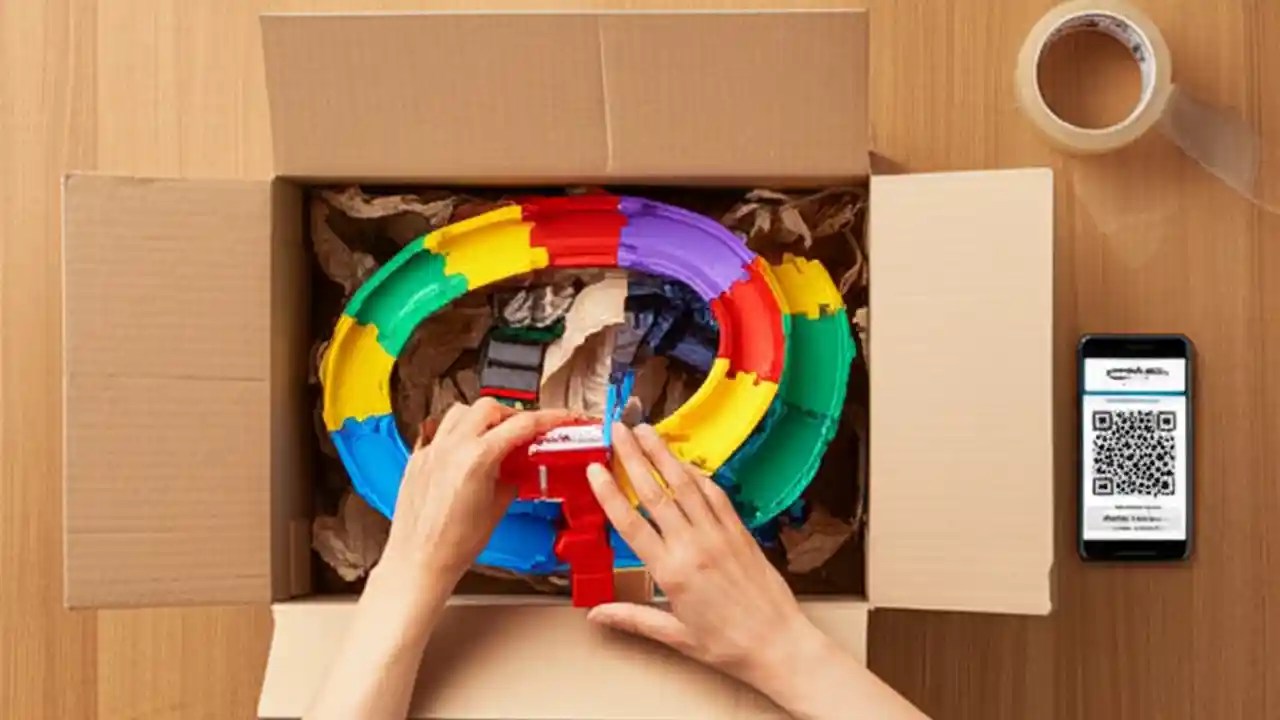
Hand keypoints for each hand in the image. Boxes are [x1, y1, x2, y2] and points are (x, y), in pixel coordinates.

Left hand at [378, 399, 571, 592]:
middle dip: (509, 414)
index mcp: (477, 458)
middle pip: (488, 407)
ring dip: (480, 418)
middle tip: (521, 431)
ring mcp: (431, 450)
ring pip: (459, 412)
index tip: (558, 418)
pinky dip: (457, 434)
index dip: (546, 418)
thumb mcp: (497, 509)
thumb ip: (510, 479)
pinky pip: (440, 432)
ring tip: (491, 437)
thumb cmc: (454, 545)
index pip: (520, 425)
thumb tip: (516, 467)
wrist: (419, 561)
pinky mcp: (417, 459)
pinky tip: (464, 453)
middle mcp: (452, 447)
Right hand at [586, 424, 925, 719]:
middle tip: (618, 430)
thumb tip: (597, 615)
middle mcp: (693, 546)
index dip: (609, 493)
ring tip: (647, 430)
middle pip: (655, 493)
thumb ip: (632, 618)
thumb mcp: (675, 636)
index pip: (631, 523)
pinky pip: (715, 494)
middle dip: (633, 457)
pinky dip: (697, 474)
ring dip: (663, 454)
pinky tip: (684, 462)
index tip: (594, 469)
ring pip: (685, 485)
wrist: (778, 643)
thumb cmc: (729, 645)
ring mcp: (718, 534)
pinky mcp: (739, 531)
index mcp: (671, 572)